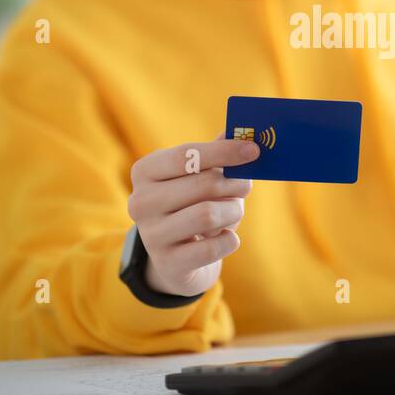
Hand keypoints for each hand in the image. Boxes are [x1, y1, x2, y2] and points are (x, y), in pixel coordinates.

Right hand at [127, 135, 257, 297]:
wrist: (176, 258)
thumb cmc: (190, 204)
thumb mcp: (197, 175)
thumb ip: (217, 152)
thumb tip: (244, 130)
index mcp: (145, 171)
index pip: (187, 155)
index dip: (224, 151)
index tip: (253, 151)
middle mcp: (140, 202)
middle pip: (203, 184)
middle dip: (234, 184)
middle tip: (245, 186)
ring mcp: (151, 235)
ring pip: (208, 214)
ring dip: (233, 211)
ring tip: (233, 212)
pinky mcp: (168, 263)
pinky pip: (212, 248)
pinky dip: (229, 240)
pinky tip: (226, 236)